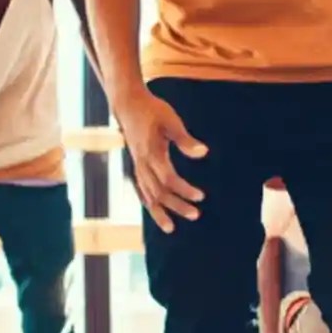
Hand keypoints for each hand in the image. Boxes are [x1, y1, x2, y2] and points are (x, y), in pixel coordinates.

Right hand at [114, 90, 206, 233]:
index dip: (184, 190)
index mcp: (150, 153)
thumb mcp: (170, 120)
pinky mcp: (136, 166)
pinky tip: (158, 214)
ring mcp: (137, 166)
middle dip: (177, 206)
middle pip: (159, 192)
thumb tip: (203, 153)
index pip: (168, 179)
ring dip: (160, 212)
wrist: (127, 104)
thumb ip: (185, 139)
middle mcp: (141, 164)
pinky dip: (149, 204)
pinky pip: (141, 191)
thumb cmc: (151, 110)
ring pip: (147, 195)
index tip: (201, 197)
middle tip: (196, 215)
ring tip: (171, 228)